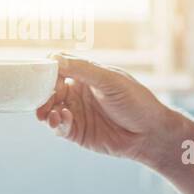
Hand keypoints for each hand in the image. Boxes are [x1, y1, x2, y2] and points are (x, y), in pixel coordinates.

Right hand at [35, 54, 176, 164]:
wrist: (151, 134)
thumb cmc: (137, 102)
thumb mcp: (111, 81)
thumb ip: (84, 69)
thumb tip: (55, 59)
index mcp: (86, 75)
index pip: (58, 67)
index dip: (49, 70)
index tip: (43, 74)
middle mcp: (78, 92)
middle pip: (48, 89)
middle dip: (42, 92)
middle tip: (43, 97)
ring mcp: (76, 112)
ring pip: (49, 109)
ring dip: (45, 109)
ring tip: (50, 113)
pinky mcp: (77, 132)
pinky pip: (58, 127)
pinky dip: (55, 124)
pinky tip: (62, 120)